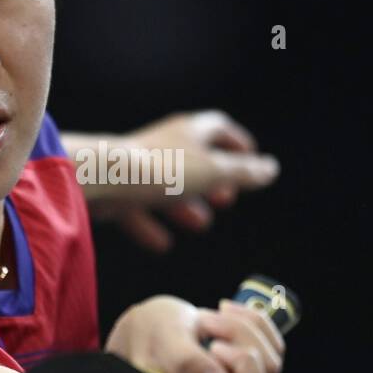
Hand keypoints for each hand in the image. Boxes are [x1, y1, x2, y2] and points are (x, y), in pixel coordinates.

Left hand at [78, 110, 279, 251]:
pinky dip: (153, 225)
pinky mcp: (115, 189)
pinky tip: (162, 244)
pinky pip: (138, 207)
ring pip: (167, 185)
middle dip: (213, 181)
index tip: (250, 158)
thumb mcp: (214, 173)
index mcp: (189, 132)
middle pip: (193, 159)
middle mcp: (163, 144)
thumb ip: (243, 173)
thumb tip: (271, 168)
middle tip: (227, 200)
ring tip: (200, 224)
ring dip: (186, 205)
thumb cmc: (162, 171)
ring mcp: (137, 167)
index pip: (219, 128)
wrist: (102, 179)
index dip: (237, 142)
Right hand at [104, 295, 284, 372]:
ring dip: (241, 326)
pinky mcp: (256, 368)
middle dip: (244, 338)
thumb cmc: (149, 339)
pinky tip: (224, 310)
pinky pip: (272, 341)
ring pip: (271, 355)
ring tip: (205, 318)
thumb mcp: (161, 343)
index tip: (214, 346)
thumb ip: (185, 363)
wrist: (150, 329)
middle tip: (208, 322)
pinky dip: (250, 318)